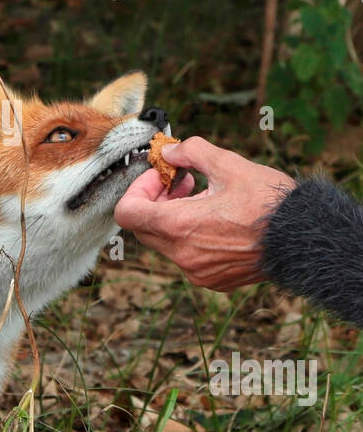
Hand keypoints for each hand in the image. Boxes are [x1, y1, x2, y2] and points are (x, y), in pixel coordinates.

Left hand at [114, 136, 294, 291]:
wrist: (304, 240)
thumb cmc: (269, 202)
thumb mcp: (229, 165)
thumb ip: (192, 152)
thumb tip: (170, 152)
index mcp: (180, 227)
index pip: (128, 213)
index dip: (138, 189)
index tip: (162, 176)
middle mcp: (183, 255)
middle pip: (144, 228)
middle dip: (156, 201)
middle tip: (182, 183)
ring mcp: (197, 272)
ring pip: (165, 243)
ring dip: (174, 218)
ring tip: (203, 198)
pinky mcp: (212, 280)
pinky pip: (186, 258)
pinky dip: (191, 238)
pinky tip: (217, 221)